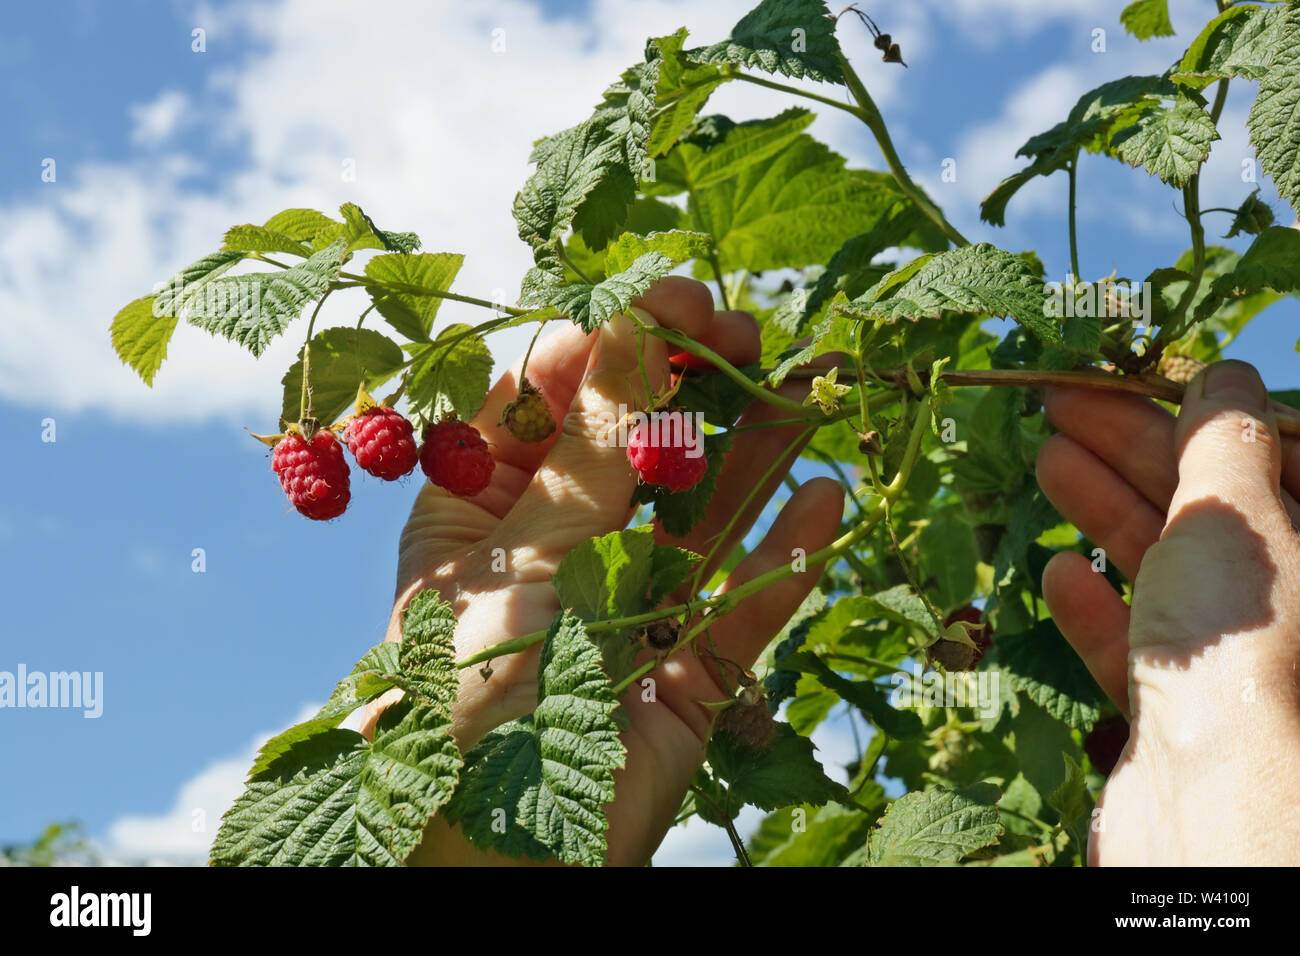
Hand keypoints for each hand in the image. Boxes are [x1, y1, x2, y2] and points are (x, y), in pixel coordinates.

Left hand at [366, 276, 844, 865]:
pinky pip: (736, 609)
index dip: (609, 339)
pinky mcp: (677, 676)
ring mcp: (618, 611)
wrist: (488, 862)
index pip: (542, 399)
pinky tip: (824, 505)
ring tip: (811, 396)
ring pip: (696, 521)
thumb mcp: (524, 559)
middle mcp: (551, 548)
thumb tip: (637, 324)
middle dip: (691, 390)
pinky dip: (779, 561)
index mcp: (476, 511)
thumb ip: (592, 451)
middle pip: (632, 450)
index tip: (677, 296)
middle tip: (753, 335)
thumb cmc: (468, 698)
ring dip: (753, 460)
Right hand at [1036, 360, 1299, 864]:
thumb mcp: (1235, 511)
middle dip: (1130, 449)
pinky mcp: (1181, 711)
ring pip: (1165, 568)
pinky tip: (1058, 572)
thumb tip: (1224, 372)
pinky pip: (1137, 644)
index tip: (1120, 378)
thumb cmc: (1243, 641)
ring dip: (1102, 509)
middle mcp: (1287, 604)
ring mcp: (1235, 660)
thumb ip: (1222, 437)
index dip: (1189, 409)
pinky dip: (1096, 606)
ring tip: (1045, 461)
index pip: (1264, 454)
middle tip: (1058, 406)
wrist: (1215, 797)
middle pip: (1205, 506)